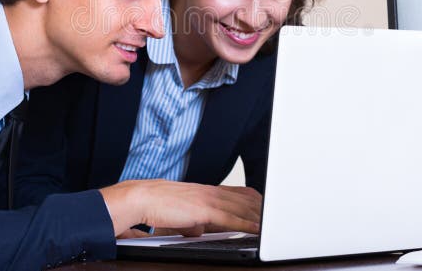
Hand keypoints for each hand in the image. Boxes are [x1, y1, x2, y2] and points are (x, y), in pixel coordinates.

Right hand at [100, 180, 260, 236]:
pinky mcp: (204, 210)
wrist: (142, 198)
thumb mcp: (181, 213)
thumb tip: (197, 230)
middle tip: (279, 216)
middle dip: (263, 208)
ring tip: (274, 224)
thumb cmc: (157, 205)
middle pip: (246, 199)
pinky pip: (231, 218)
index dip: (255, 199)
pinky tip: (257, 229)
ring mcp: (208, 199)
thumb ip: (193, 221)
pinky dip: (247, 224)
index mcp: (206, 191)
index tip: (266, 205)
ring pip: (242, 207)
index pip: (238, 192)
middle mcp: (210, 192)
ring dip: (260, 216)